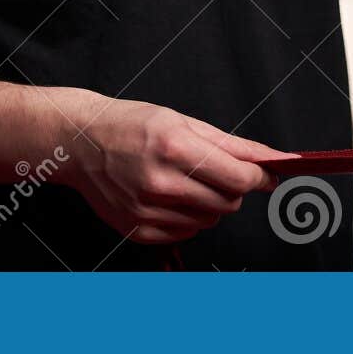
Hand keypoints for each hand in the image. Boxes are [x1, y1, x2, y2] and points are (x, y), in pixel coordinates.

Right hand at [61, 96, 284, 244]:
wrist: (80, 142)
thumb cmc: (131, 125)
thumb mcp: (183, 121)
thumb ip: (232, 144)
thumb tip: (272, 159)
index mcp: (174, 147)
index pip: (238, 177)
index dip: (259, 177)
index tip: (265, 174)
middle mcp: (160, 182)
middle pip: (227, 202)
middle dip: (233, 188)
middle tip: (218, 171)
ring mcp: (147, 210)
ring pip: (209, 220)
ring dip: (209, 203)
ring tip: (186, 180)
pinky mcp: (138, 230)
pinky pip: (185, 233)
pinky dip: (187, 217)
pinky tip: (170, 196)